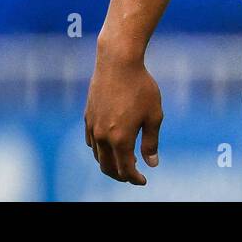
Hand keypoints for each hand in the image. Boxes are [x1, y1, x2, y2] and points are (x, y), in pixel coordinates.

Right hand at [84, 44, 164, 184]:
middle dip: (120, 175)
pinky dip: (99, 150)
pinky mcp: (88, 116)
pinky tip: (109, 146)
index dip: (135, 178)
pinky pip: (91, 141)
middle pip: (108, 167)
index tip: (143, 180)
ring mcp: (92, 126)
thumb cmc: (140, 86)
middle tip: (132, 176)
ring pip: (97, 155)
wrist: (118, 62)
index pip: (125, 169)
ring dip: (109, 163)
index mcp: (120, 139)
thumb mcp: (154, 115)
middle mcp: (102, 136)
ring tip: (123, 161)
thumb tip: (151, 163)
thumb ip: (151, 142)